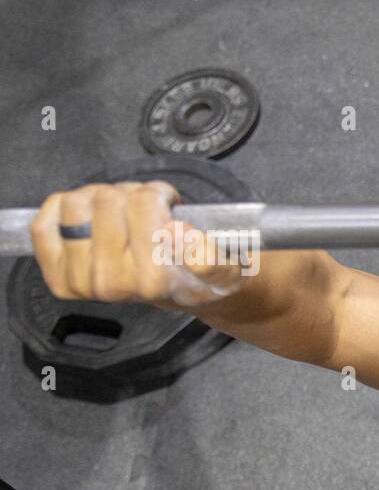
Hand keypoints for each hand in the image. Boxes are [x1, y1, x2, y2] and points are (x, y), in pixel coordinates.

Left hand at [29, 181, 251, 309]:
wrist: (175, 294)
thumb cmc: (198, 274)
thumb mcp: (223, 266)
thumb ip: (206, 253)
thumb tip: (176, 231)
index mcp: (153, 280)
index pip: (145, 204)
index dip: (159, 195)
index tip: (170, 206)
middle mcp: (113, 285)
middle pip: (108, 200)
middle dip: (130, 195)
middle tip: (146, 209)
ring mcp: (81, 282)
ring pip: (76, 204)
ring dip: (99, 198)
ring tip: (120, 213)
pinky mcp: (59, 276)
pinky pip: (44, 225)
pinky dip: (62, 209)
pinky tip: (87, 216)